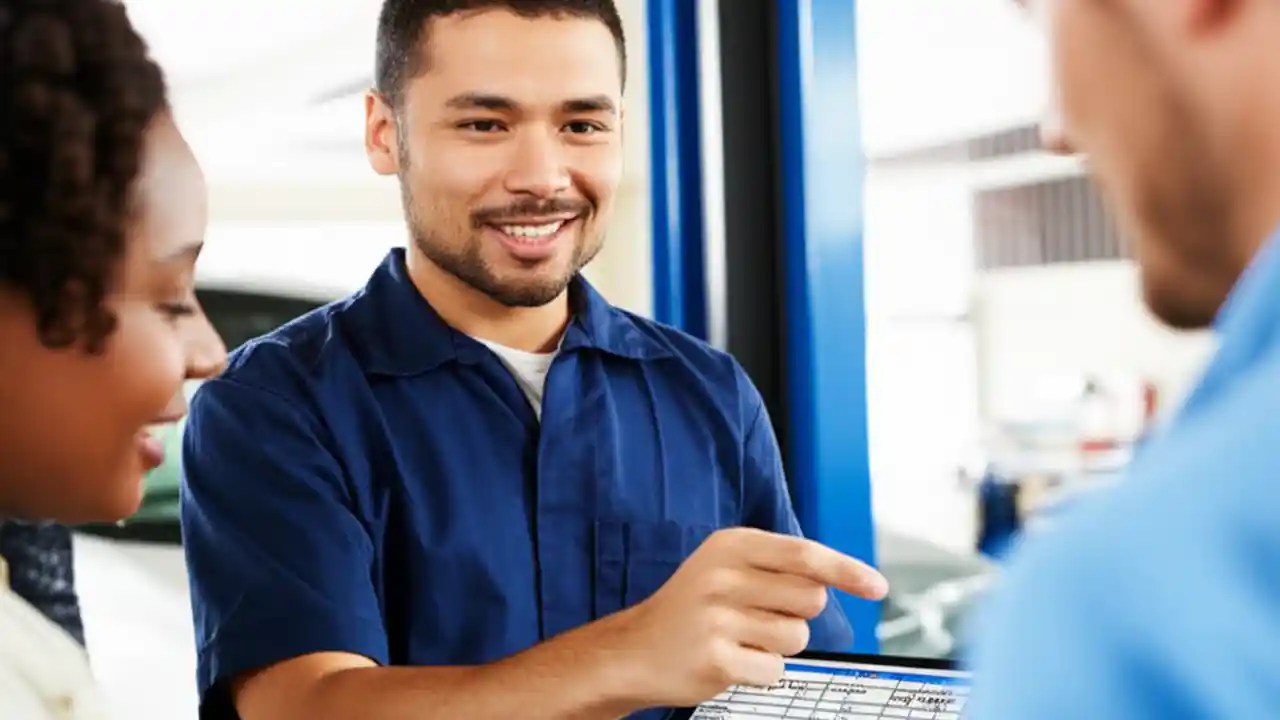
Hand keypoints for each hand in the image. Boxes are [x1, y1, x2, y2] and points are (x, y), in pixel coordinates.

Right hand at [610, 527, 887, 707]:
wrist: (635, 649)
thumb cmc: (693, 607)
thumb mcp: (726, 566)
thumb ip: (778, 565)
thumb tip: (843, 578)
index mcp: (731, 545)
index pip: (805, 554)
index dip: (847, 570)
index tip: (877, 587)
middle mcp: (723, 576)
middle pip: (810, 599)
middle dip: (797, 613)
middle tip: (758, 615)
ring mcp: (718, 618)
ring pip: (797, 637)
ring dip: (778, 645)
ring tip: (739, 637)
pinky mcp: (717, 658)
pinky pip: (775, 670)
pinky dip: (761, 671)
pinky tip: (729, 659)